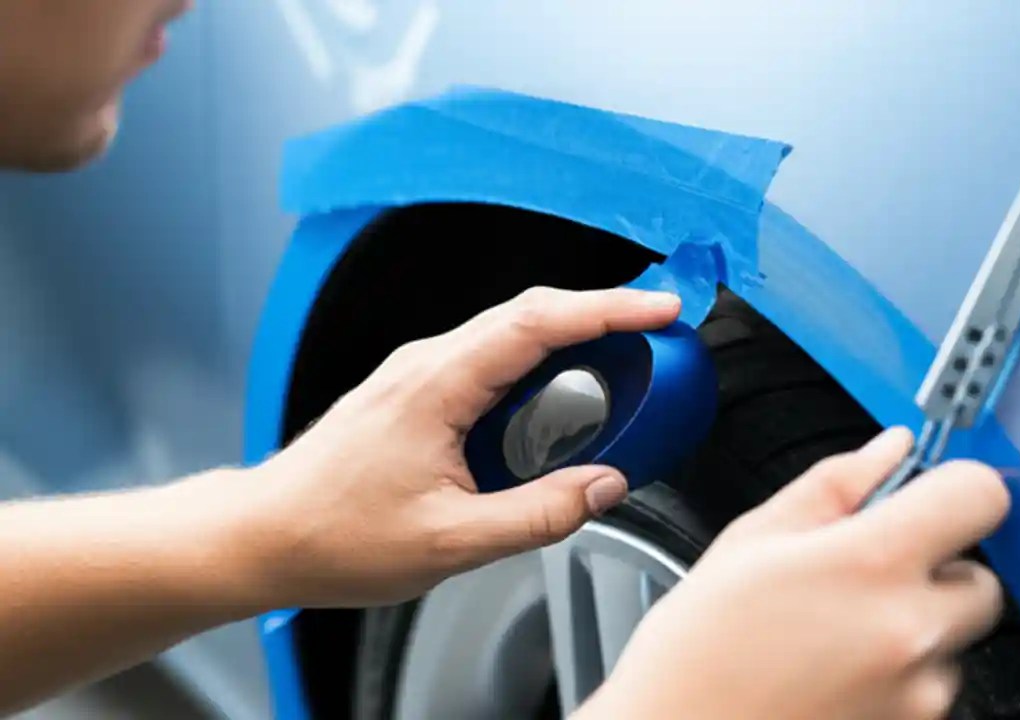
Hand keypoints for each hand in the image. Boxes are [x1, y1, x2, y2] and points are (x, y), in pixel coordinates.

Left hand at [244, 286, 681, 607]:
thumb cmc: (334, 533)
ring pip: (510, 336)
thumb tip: (604, 487)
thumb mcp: (450, 541)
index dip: (606, 309)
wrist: (263, 534)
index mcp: (436, 384)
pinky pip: (490, 362)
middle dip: (601, 315)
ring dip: (570, 342)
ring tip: (622, 368)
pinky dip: (537, 370)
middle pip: (529, 314)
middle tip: (657, 333)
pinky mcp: (417, 393)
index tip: (658, 310)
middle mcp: (427, 364)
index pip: (537, 322)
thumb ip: (537, 514)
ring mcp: (419, 374)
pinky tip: (557, 404)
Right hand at [578, 428, 1010, 719]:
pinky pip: (931, 685)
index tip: (928, 494)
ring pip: (954, 638)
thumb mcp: (752, 541)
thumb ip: (835, 485)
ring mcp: (920, 692)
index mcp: (873, 563)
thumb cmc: (698, 652)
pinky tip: (836, 670)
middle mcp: (913, 630)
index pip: (979, 495)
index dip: (953, 486)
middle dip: (933, 568)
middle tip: (862, 576)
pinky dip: (900, 674)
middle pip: (979, 577)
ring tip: (833, 633)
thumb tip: (888, 450)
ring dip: (915, 626)